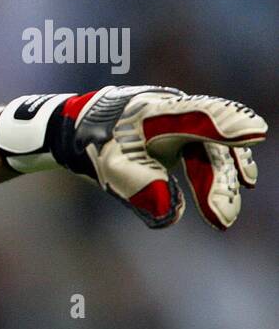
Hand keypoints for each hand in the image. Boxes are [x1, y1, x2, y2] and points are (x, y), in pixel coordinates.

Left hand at [0, 86, 266, 228]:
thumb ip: (138, 186)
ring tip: (222, 218)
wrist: (74, 132)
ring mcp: (179, 126)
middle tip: (222, 219)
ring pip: (209, 155)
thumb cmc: (92, 143)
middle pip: (209, 145)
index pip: (199, 114)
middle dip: (218, 182)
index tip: (255, 131)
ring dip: (217, 185)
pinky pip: (202, 158)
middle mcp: (175, 113)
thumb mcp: (108, 166)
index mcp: (156, 110)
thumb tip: (170, 214)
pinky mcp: (178, 140)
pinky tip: (226, 197)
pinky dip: (211, 178)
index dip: (228, 123)